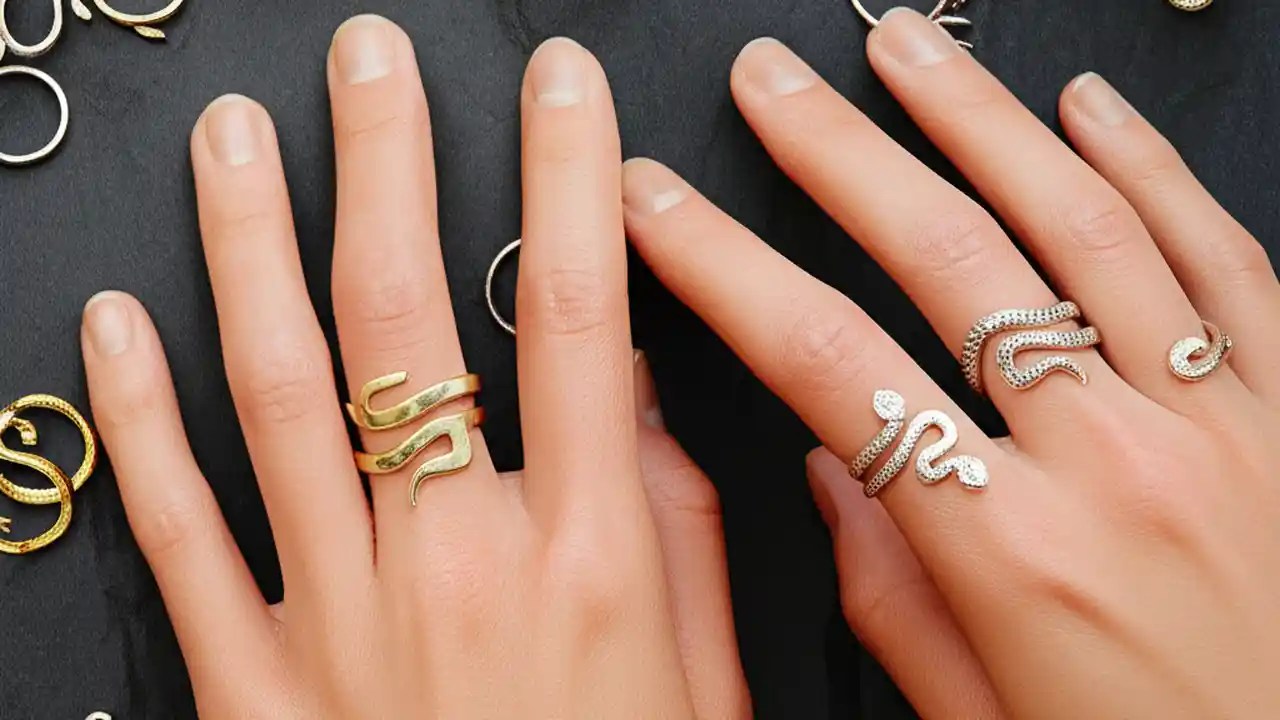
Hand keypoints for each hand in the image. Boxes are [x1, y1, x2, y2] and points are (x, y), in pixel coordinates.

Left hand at [78, 17, 747, 718]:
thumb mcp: (706, 676)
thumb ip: (676, 520)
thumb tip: (622, 379)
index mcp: (587, 557)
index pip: (574, 314)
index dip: (570, 179)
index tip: (560, 83)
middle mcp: (455, 564)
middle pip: (404, 320)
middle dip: (387, 164)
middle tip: (369, 58)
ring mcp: (338, 620)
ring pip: (275, 394)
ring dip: (249, 246)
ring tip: (235, 136)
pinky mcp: (249, 685)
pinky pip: (177, 531)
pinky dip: (137, 420)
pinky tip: (115, 322)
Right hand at [622, 9, 1279, 718]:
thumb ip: (892, 593)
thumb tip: (835, 468)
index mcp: (1013, 552)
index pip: (828, 363)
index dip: (725, 267)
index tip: (660, 206)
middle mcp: (1116, 464)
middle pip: (947, 258)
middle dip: (838, 152)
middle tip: (773, 84)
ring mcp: (1220, 422)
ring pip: (1081, 223)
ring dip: (977, 119)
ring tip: (903, 50)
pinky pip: (1224, 254)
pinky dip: (1149, 166)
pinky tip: (1087, 106)